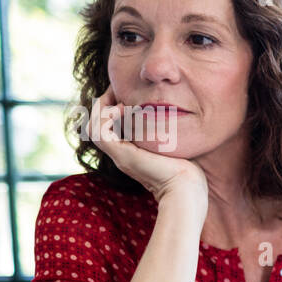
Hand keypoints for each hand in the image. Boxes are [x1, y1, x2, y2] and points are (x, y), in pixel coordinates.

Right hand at [88, 86, 206, 205]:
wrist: (186, 188)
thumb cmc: (189, 170)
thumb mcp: (175, 145)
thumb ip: (168, 132)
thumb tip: (178, 115)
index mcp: (132, 152)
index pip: (109, 128)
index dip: (112, 109)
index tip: (124, 95)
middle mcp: (122, 154)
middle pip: (96, 126)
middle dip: (103, 105)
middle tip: (117, 92)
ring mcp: (120, 155)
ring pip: (93, 127)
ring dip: (102, 109)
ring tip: (119, 102)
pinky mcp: (122, 155)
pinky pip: (99, 132)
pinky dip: (105, 116)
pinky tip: (121, 109)